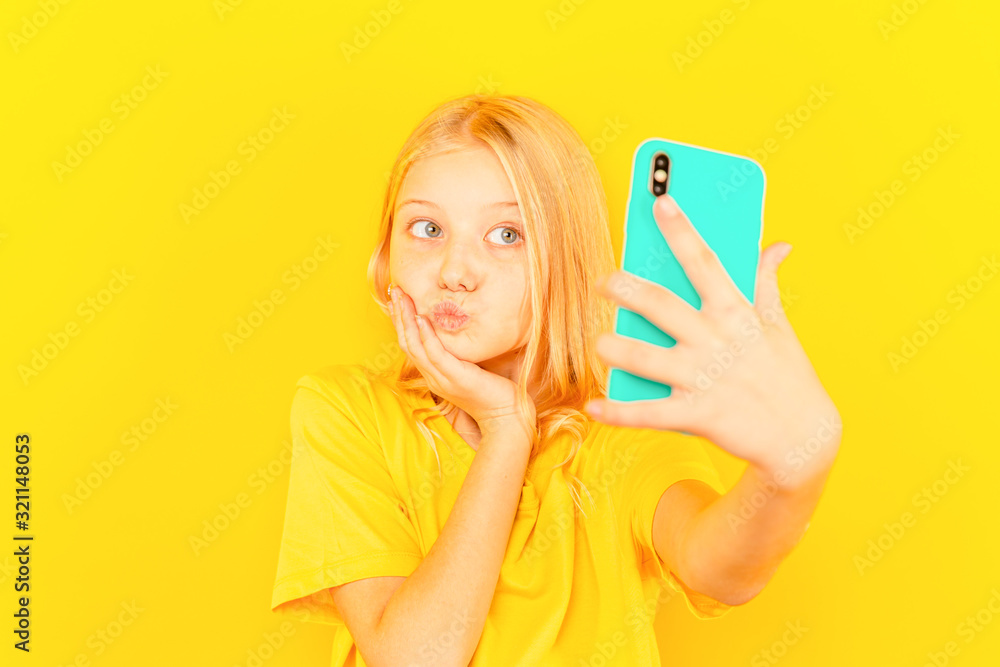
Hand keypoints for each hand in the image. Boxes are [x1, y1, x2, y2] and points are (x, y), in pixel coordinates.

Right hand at [390, 285, 536, 442]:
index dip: (401, 322)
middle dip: (398, 316)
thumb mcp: (469, 370)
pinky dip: (426, 336)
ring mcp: (442, 379)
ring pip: (415, 347)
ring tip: (402, 299)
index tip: (398, 300)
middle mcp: (433, 377)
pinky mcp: (456, 378)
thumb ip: (458, 355)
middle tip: (394, 292)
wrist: (505, 416)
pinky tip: (422, 319)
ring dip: (406, 321)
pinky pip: (435, 355)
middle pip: (407, 343)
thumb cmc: (492, 392)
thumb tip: (456, 330)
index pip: (410, 345)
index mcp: (433, 375)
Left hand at [585, 195, 840, 484]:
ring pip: (644, 357)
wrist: (803, 437)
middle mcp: (715, 340)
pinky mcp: (695, 414)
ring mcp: (702, 377)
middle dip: (626, 289)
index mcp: (735, 312)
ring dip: (615, 349)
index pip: (704, 261)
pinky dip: (617, 412)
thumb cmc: (788, 375)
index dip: (681, 230)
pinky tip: (593, 407)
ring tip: (598, 342)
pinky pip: (646, 413)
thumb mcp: (778, 325)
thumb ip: (766, 282)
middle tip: (602, 282)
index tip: (660, 201)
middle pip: (661, 305)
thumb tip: (778, 245)